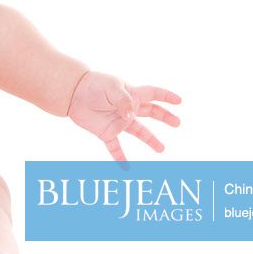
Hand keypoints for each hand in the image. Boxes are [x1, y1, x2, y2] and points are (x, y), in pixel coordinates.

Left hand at [66, 70, 181, 161]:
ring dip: (150, 140)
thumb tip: (131, 118)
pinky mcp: (106, 132)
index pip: (153, 94)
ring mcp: (118, 121)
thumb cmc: (93, 86)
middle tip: (177, 123)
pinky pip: (115, 147)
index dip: (166, 97)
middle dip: (164, 117)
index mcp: (131, 94)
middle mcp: (127, 109)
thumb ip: (124, 102)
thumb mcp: (112, 89)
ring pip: (138, 132)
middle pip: (151, 112)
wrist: (73, 93)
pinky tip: (126, 168)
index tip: (179, 101)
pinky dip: (120, 158)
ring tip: (162, 149)